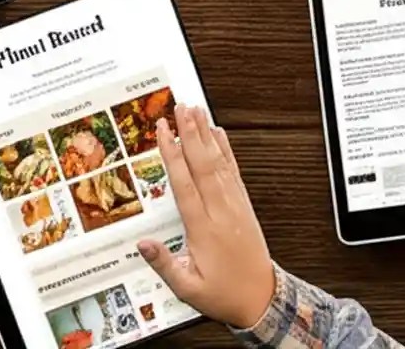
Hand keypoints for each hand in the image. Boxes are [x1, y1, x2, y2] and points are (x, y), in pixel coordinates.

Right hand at [137, 105, 274, 327]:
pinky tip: (219, 134)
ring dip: (207, 136)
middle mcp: (222, 211)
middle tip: (180, 107)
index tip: (163, 131)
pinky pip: (234, 172)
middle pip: (203, 165)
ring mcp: (236, 206)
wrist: (261, 297)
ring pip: (219, 163)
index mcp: (204, 229)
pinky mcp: (244, 205)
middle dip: (190, 133)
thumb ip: (165, 265)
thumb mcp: (188, 289)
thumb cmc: (225, 293)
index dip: (173, 155)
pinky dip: (226, 150)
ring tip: (197, 111)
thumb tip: (144, 244)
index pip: (185, 184)